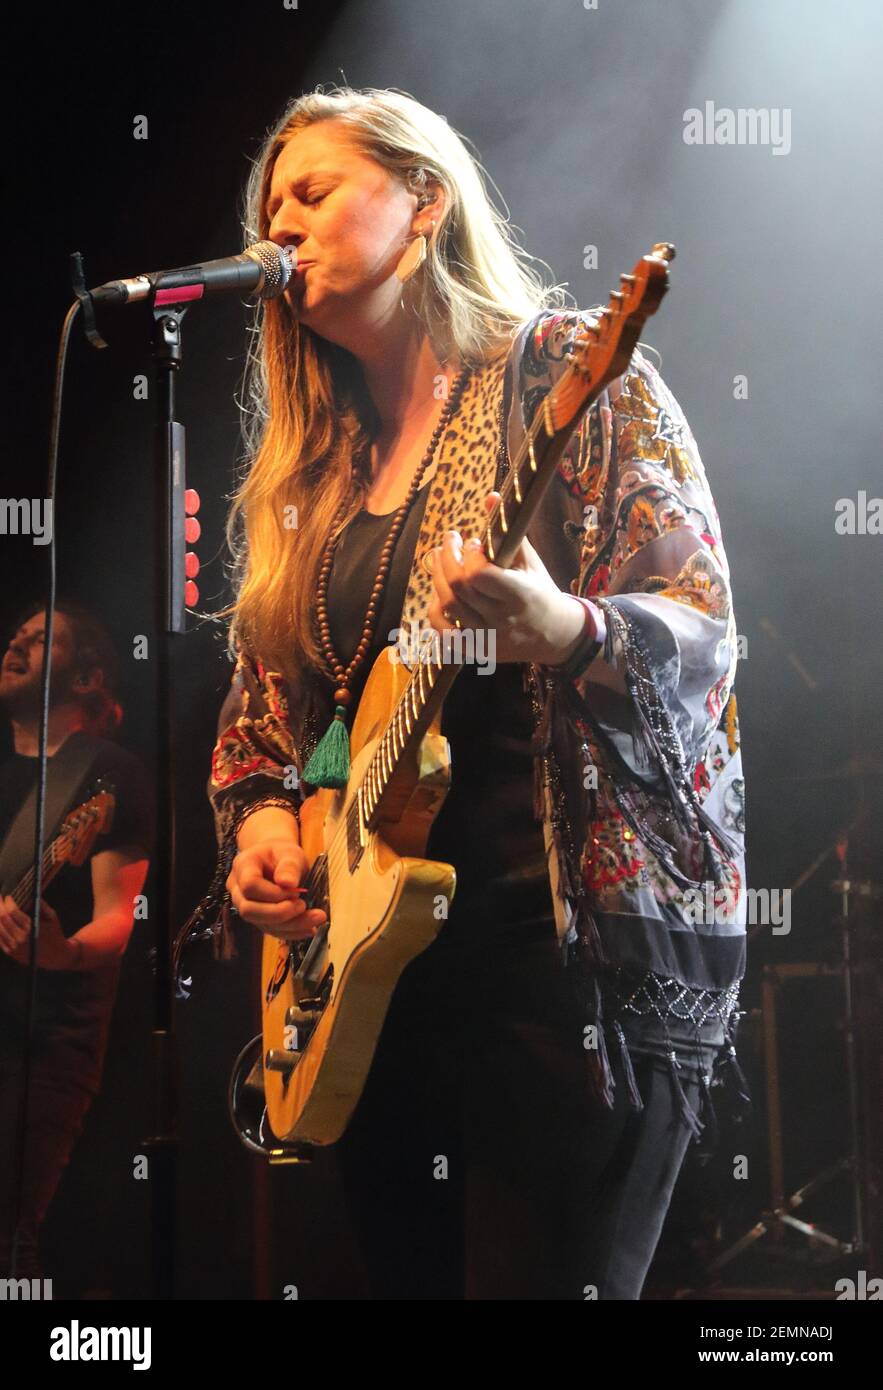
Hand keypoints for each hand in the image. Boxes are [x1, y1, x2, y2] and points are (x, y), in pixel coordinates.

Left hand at [0, 896, 77, 969]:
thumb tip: (31, 893)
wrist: (56, 956)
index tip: (7, 896)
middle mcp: (21, 938)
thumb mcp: (53, 917)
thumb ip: (42, 905)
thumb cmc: (54, 933)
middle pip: (3, 918)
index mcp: (31, 928)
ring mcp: (15, 947)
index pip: (13, 912)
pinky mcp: (11, 953)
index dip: (8, 902)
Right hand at [226, 837, 325, 939]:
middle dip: (279, 913)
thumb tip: (288, 883)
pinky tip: (309, 928)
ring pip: (260, 923)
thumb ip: (289, 866)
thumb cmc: (282, 854)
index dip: (272, 893)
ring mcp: (246, 905)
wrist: (278, 860)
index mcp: (243, 865)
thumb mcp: (289, 852)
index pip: (249, 885)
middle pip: (249, 909)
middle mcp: (238, 888)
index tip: (295, 891)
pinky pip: (271, 930)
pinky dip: (291, 932)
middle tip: (303, 905)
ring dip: (290, 925)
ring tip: (316, 918)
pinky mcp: (258, 918)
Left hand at [425, 493, 585, 665]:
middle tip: (449, 542)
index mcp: (520, 594)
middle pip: (458, 588)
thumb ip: (509, 532)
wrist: (554, 635)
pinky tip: (442, 595)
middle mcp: (502, 618)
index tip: (472, 544)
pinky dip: (436, 612)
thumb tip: (491, 497)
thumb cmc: (540, 592)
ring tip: (442, 562)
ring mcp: (487, 637)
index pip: (480, 575)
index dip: (469, 556)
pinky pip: (444, 633)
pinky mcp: (477, 649)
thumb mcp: (530, 561)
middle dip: (446, 558)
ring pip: (448, 607)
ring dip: (439, 580)